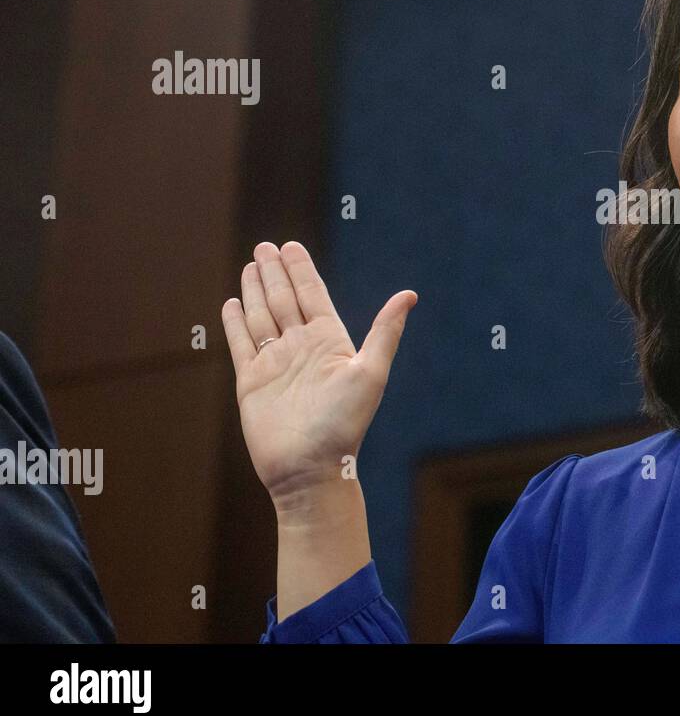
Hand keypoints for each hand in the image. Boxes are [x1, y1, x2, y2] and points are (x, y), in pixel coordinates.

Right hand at [220, 241, 416, 506]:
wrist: (310, 469)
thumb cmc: (345, 425)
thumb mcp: (370, 372)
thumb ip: (385, 331)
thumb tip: (410, 294)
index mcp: (330, 342)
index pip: (313, 295)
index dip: (301, 270)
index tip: (291, 247)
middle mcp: (301, 348)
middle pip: (285, 300)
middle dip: (274, 272)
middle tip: (265, 246)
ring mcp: (276, 363)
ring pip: (262, 317)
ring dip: (256, 290)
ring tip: (250, 265)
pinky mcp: (252, 382)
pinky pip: (242, 344)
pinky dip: (236, 323)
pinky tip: (233, 303)